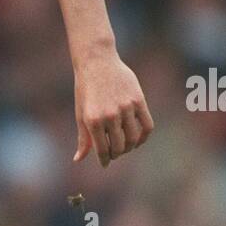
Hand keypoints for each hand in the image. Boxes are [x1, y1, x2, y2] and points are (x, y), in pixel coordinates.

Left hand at [73, 50, 153, 167]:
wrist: (97, 61)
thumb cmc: (85, 89)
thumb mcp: (81, 113)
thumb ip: (83, 138)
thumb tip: (78, 159)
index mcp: (93, 120)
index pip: (103, 150)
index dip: (105, 160)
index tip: (105, 163)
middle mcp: (110, 115)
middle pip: (120, 147)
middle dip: (116, 154)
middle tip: (114, 153)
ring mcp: (126, 107)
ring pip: (133, 138)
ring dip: (129, 147)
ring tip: (124, 146)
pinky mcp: (139, 100)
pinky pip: (147, 125)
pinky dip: (144, 137)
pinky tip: (138, 140)